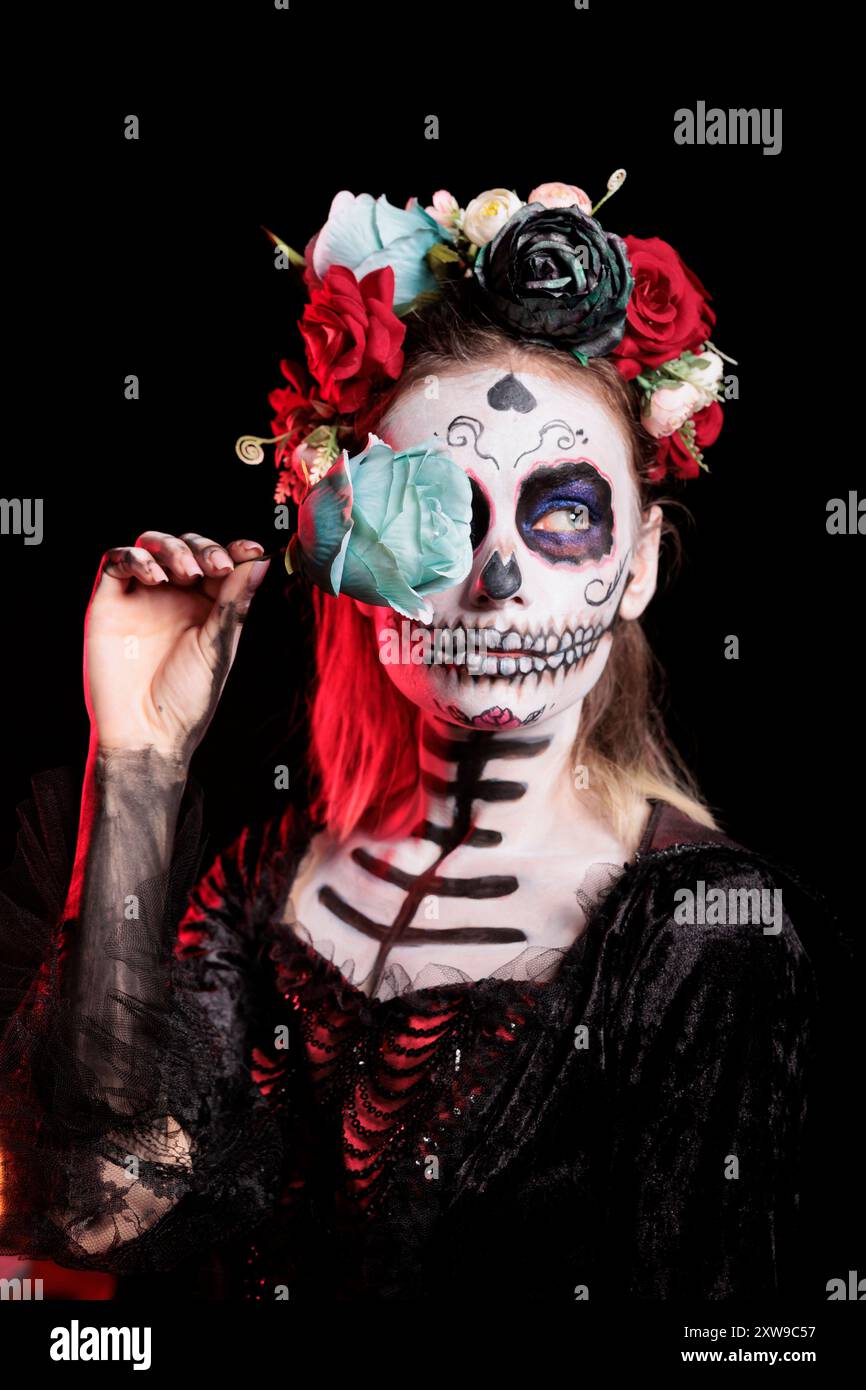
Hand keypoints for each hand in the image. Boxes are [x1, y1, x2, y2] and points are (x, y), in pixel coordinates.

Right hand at [84, 531, 270, 763]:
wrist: (146, 732)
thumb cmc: (187, 698)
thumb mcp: (218, 646)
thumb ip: (235, 602)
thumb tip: (262, 561)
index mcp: (206, 606)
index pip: (220, 562)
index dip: (235, 550)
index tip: (252, 549)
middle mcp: (174, 597)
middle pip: (186, 547)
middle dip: (203, 548)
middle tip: (216, 567)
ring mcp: (141, 597)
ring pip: (151, 545)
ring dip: (172, 547)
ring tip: (186, 571)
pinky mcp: (110, 601)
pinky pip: (116, 561)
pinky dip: (136, 558)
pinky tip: (155, 577)